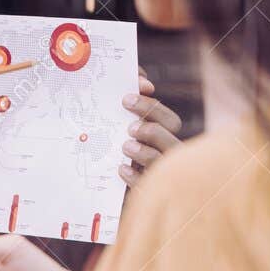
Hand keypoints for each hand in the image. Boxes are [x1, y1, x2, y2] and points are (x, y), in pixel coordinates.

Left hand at [119, 68, 181, 187]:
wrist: (97, 188)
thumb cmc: (113, 146)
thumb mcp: (118, 123)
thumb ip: (130, 101)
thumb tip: (138, 79)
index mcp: (162, 135)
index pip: (169, 120)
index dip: (151, 107)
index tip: (126, 99)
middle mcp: (165, 153)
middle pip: (171, 139)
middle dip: (152, 129)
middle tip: (130, 127)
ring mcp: (158, 173)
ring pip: (162, 162)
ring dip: (145, 152)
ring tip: (126, 146)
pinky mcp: (146, 191)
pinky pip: (146, 185)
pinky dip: (135, 176)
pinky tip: (121, 168)